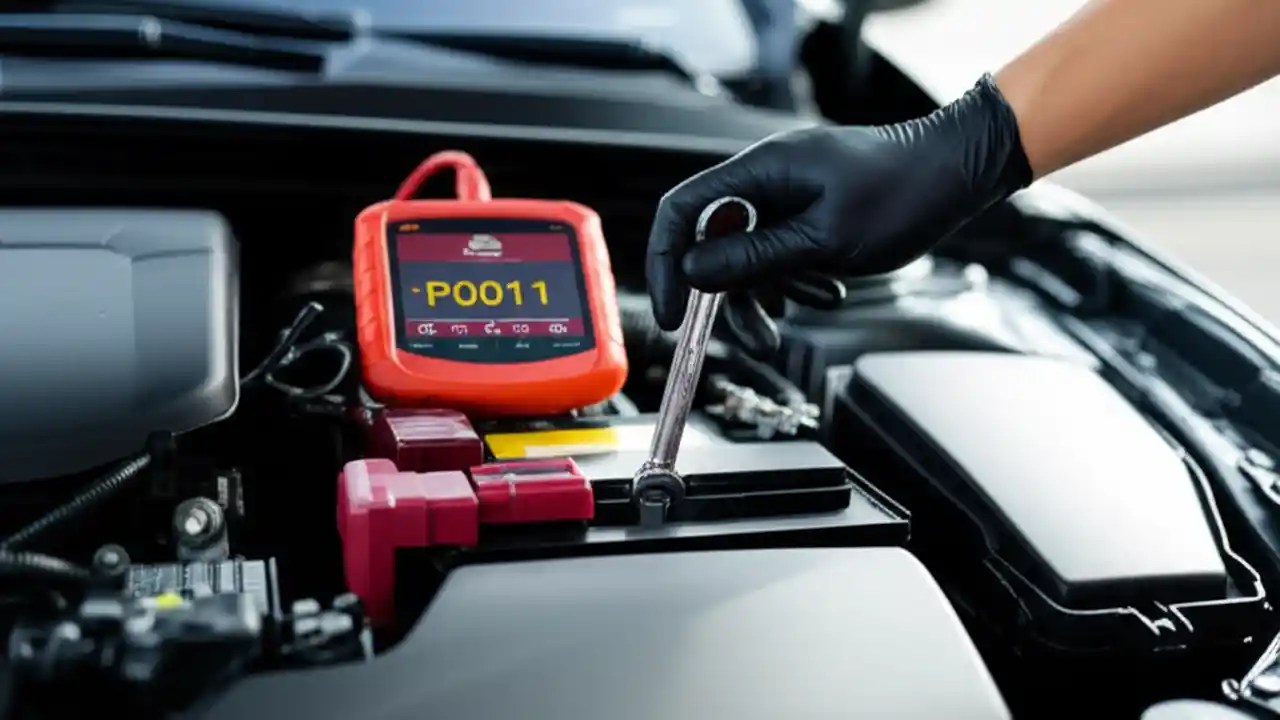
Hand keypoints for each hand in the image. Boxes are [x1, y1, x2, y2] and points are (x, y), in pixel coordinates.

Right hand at [646, 73, 1031, 331]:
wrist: (959, 171)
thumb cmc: (903, 193)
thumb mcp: (824, 239)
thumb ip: (755, 257)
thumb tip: (692, 271)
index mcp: (759, 171)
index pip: (682, 211)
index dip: (666, 263)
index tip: (673, 314)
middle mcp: (765, 182)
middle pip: (714, 244)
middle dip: (730, 299)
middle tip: (755, 341)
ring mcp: (787, 197)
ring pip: (750, 257)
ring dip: (768, 296)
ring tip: (797, 324)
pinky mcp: (809, 213)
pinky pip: (781, 253)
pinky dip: (796, 280)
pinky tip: (829, 292)